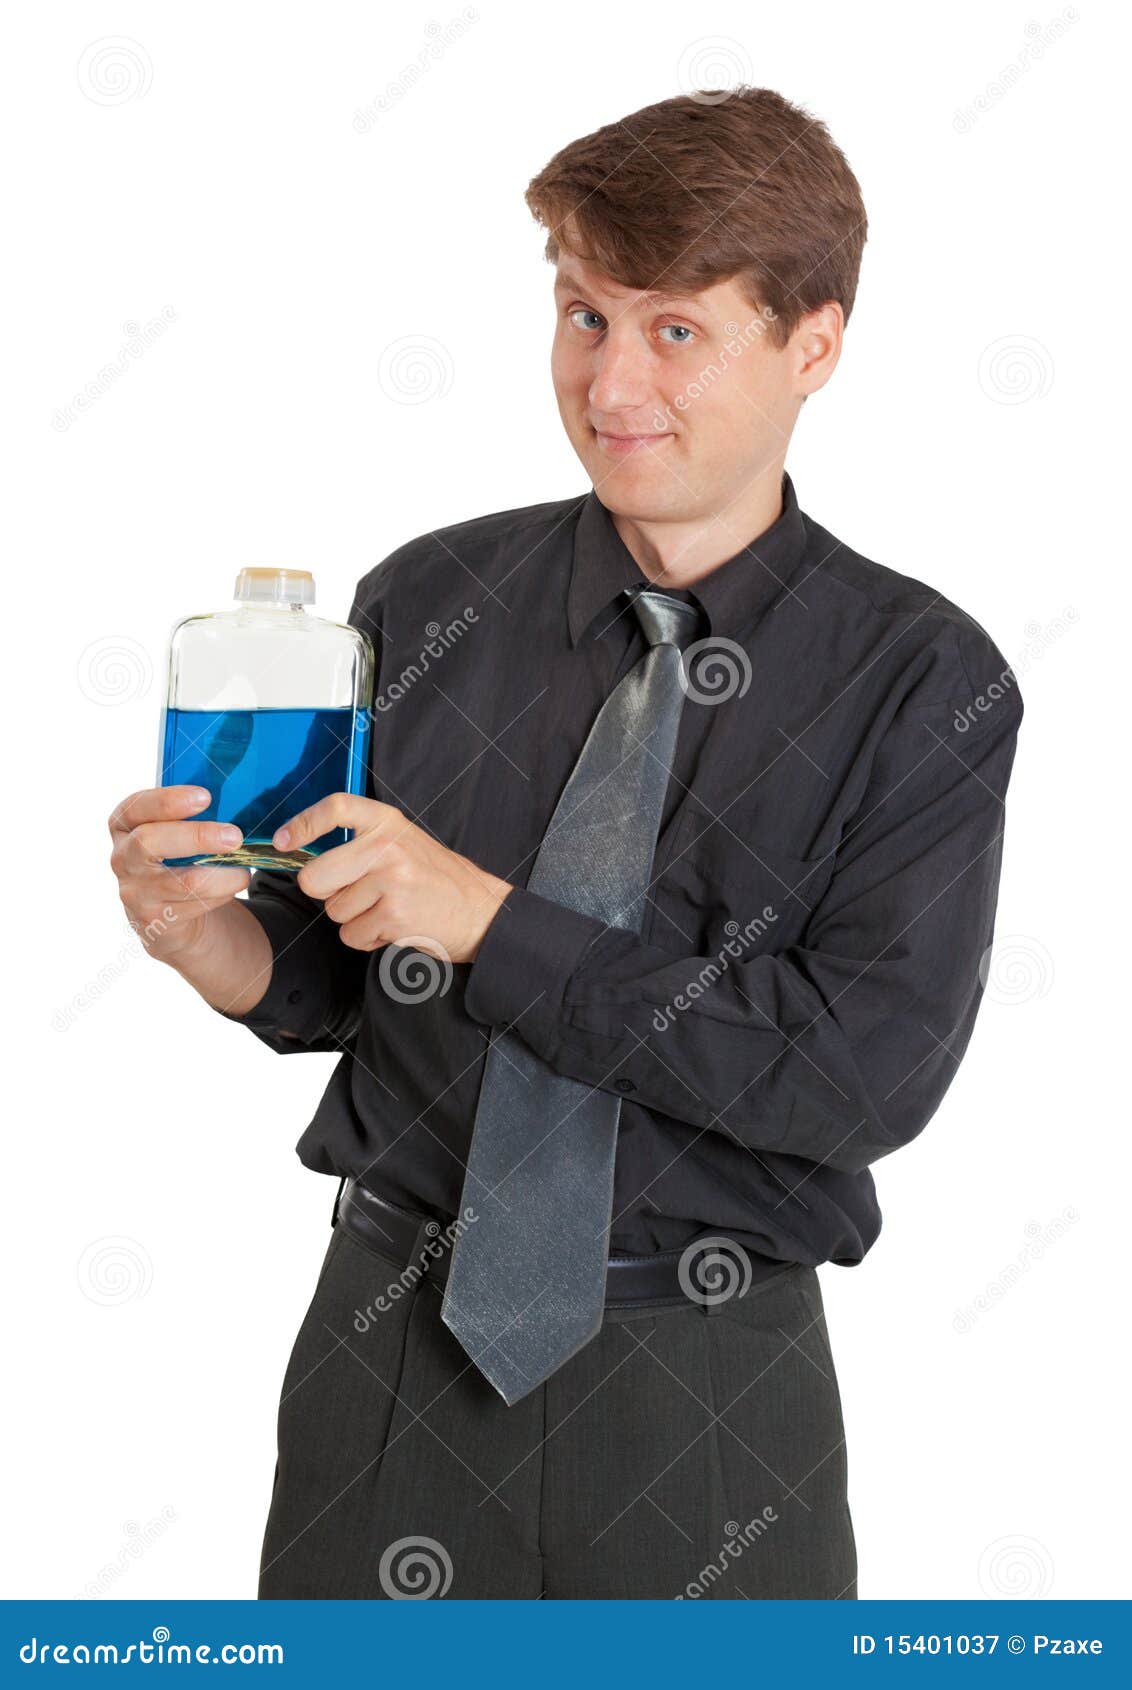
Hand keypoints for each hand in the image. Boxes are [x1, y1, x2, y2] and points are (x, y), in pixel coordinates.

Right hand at [109, 785, 248, 962]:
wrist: (165, 911)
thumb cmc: (176, 857)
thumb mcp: (173, 831)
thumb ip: (190, 816)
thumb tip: (235, 805)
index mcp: (124, 824)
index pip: (136, 806)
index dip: (168, 801)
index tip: (205, 796)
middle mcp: (122, 857)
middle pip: (150, 842)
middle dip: (198, 836)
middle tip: (234, 836)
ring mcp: (135, 891)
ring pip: (185, 881)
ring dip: (224, 873)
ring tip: (244, 867)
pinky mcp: (154, 918)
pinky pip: (197, 903)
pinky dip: (222, 892)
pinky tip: (229, 885)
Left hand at [275, 795, 511, 964]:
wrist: (480, 911)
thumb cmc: (435, 880)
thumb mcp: (403, 842)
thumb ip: (361, 843)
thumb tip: (302, 855)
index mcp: (388, 821)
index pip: (336, 808)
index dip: (302, 824)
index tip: (282, 841)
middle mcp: (387, 845)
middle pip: (315, 877)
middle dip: (326, 893)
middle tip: (356, 893)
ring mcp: (391, 880)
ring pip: (334, 911)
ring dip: (354, 918)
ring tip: (388, 909)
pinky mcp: (393, 915)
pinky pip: (352, 935)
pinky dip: (368, 938)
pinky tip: (394, 926)